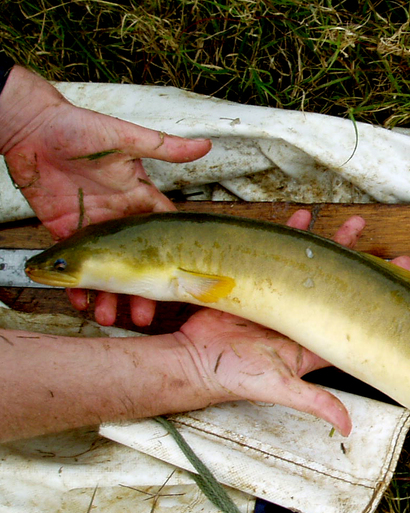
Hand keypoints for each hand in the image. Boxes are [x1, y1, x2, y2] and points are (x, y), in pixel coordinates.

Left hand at [0, 66, 210, 325]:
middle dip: (140, 290)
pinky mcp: (64, 228)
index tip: (181, 282)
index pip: (162, 233)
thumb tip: (205, 145)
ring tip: (110, 316)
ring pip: (106, 268)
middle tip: (144, 314)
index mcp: (138, 196)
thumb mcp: (126, 137)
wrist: (31, 127)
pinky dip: (76, 285)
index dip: (172, 259)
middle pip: (135, 261)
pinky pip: (73, 264)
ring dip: (109, 294)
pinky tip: (81, 303)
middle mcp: (118, 215)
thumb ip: (164, 147)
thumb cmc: (79, 127)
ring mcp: (92, 224)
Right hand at [173, 210, 409, 435]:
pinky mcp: (259, 281)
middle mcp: (304, 315)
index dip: (382, 305)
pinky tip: (303, 216)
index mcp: (315, 339)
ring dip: (334, 243)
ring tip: (356, 223)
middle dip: (368, 268)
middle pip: (344, 287)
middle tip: (396, 253)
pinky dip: (290, 233)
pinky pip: (278, 252)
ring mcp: (283, 295)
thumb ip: (315, 403)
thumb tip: (348, 427)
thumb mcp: (280, 389)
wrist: (193, 361)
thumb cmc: (234, 377)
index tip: (405, 287)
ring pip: (316, 264)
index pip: (358, 319)